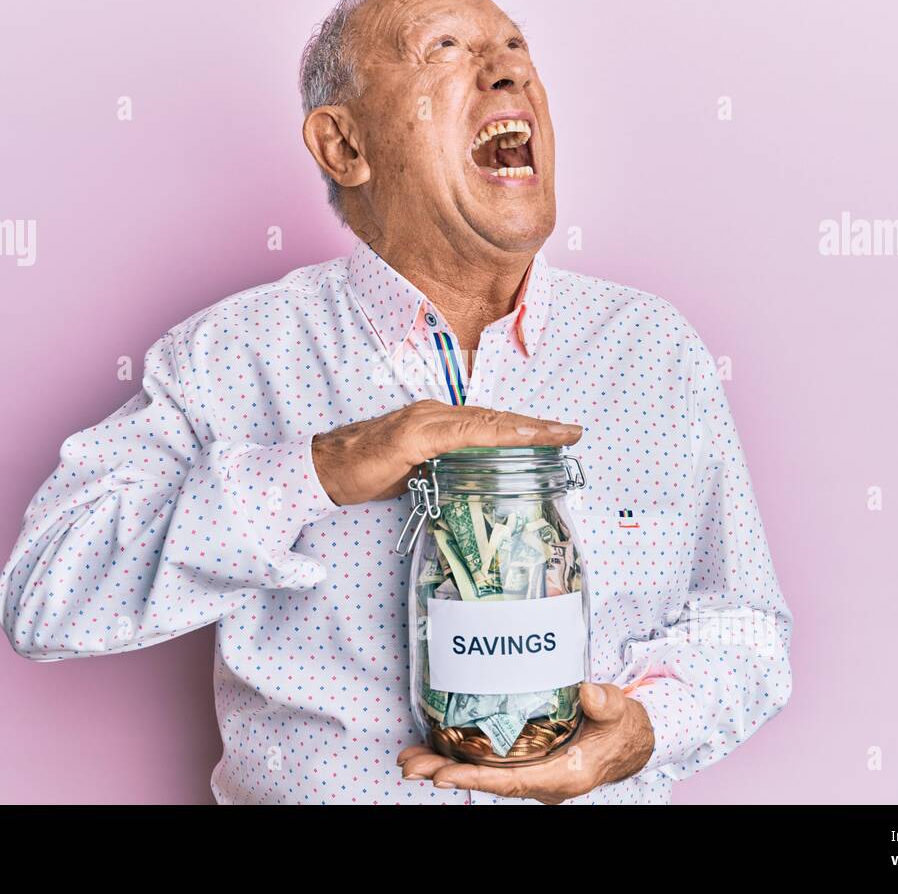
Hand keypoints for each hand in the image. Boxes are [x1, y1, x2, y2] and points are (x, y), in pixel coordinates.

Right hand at [311, 399, 580, 505]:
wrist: (322, 469)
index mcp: (439, 422)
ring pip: (486, 422)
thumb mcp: (415, 473)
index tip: (560, 435)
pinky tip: (516, 439)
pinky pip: (463, 433)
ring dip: (525, 429)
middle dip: (537, 427)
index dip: (527, 430)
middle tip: (574, 433)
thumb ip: (444, 471)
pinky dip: (494, 435)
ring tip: (558, 435)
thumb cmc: (364, 471)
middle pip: (496, 419)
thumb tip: (471, 485)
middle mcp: (436, 413)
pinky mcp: (415, 435)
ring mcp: (426, 421)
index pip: (491, 425)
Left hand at [396, 682, 654, 803]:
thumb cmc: (621, 729)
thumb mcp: (620, 713)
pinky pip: (485, 762)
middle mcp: (540, 778)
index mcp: (562, 775)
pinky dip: (457, 756)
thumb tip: (589, 694)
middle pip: (486, 780)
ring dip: (443, 766)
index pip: (511, 781)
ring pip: (480, 773)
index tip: (444, 775)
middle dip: (445, 773)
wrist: (628, 740)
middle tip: (411, 766)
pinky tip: (432, 748)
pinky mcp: (523, 759)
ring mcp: (529, 771)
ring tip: (408, 760)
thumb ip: (606, 704)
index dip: (476, 779)